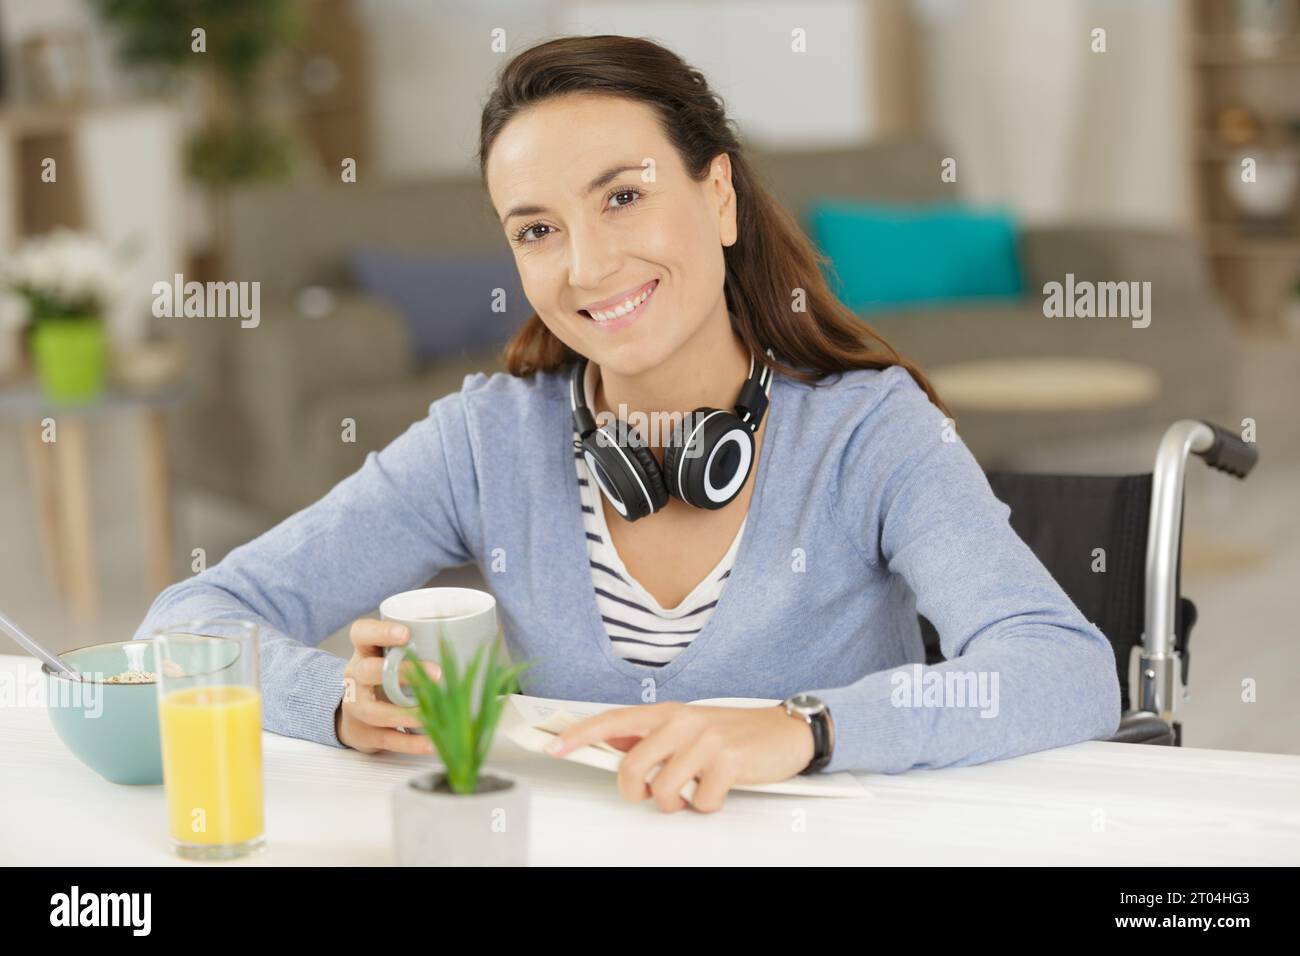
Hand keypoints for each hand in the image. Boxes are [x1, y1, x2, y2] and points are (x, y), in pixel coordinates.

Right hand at [335, 618, 440, 754]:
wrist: (353, 717)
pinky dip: (412, 744)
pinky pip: (388, 740)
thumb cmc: (383, 679)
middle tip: (438, 673)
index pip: (361, 633)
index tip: (407, 634)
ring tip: (434, 714)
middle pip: (368, 671)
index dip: (381, 632)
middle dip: (403, 672)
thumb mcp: (389, 659)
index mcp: (363, 653)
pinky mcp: (365, 735)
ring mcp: (356, 708)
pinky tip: (432, 743)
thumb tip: (471, 640)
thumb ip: (416, 650)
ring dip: (406, 714)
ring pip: (376, 711)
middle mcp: (355, 678)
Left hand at [545, 702, 813, 812]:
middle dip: (638, 793)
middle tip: (655, 794)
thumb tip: (615, 748)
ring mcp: (705, 739)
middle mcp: (682, 722)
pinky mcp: (728, 760)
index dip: (581, 735)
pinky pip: (700, 801)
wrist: (785, 732)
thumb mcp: (688, 728)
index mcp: (668, 713)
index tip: (555, 746)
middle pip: (632, 769)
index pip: (613, 721)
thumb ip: (652, 738)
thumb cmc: (734, 734)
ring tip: (694, 791)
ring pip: (663, 791)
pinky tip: (720, 789)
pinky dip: (708, 805)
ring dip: (677, 803)